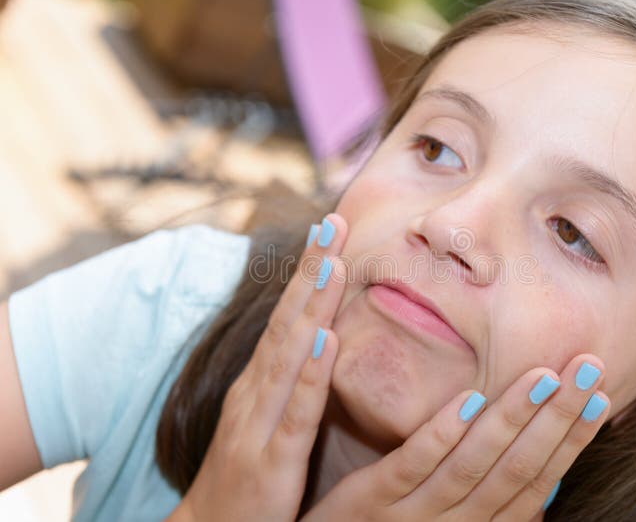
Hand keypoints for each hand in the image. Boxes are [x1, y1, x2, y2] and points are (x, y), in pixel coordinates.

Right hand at [173, 214, 348, 521]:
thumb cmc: (246, 470)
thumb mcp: (269, 415)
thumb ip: (292, 377)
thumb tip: (320, 334)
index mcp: (262, 379)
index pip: (287, 315)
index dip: (308, 270)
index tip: (330, 227)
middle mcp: (256, 390)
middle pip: (288, 320)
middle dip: (311, 269)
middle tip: (333, 220)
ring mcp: (260, 422)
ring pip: (290, 355)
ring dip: (311, 306)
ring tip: (332, 263)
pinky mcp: (273, 460)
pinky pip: (297, 412)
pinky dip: (311, 374)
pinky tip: (327, 341)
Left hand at [301, 354, 609, 520]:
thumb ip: (488, 500)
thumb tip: (544, 474)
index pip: (534, 484)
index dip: (571, 441)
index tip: (601, 397)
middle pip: (516, 471)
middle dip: (558, 420)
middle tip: (590, 367)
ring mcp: (413, 516)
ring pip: (474, 467)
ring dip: (512, 420)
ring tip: (545, 375)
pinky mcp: (371, 502)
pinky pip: (412, 467)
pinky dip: (444, 435)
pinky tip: (470, 400)